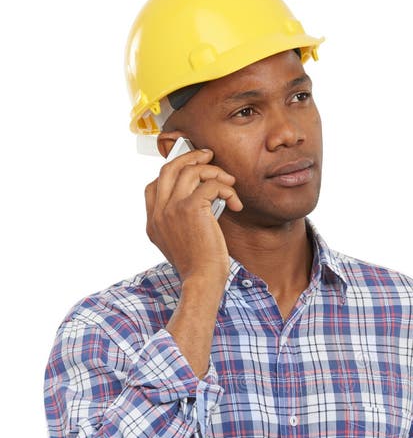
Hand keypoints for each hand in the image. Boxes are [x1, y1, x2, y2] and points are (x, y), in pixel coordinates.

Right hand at [144, 148, 242, 283]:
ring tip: (229, 181)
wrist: (202, 281)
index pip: (154, 185)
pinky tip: (235, 204)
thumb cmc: (198, 267)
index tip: (191, 170)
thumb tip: (201, 199)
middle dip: (190, 157)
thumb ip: (180, 222)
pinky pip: (211, 185)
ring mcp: (172, 208)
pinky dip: (227, 189)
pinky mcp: (191, 208)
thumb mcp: (179, 244)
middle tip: (209, 156)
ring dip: (213, 171)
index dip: (173, 172)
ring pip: (190, 171)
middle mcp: (158, 212)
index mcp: (153, 222)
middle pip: (169, 169)